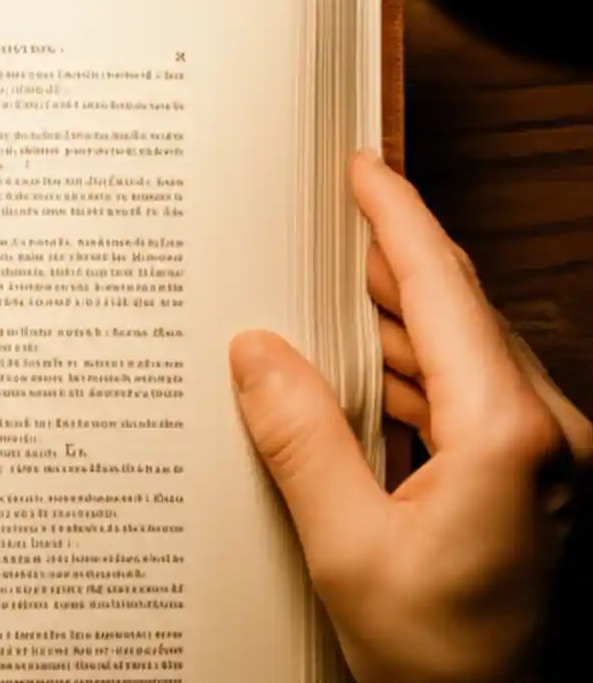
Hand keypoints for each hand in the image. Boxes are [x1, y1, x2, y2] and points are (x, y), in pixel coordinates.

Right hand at [228, 150, 590, 682]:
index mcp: (509, 435)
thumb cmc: (443, 664)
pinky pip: (469, 402)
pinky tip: (363, 386)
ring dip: (396, 327)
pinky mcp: (533, 484)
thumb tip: (256, 353)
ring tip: (325, 305)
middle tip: (326, 228)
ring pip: (463, 358)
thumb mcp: (348, 550)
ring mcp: (547, 459)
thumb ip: (301, 441)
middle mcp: (546, 433)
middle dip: (389, 266)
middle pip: (457, 314)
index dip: (397, 220)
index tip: (362, 169)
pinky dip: (413, 379)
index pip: (442, 291)